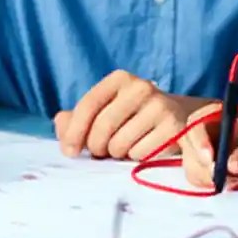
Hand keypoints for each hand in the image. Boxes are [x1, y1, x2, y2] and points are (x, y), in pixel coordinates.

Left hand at [53, 70, 201, 160]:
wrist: (176, 118)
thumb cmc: (131, 117)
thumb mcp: (104, 111)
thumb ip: (76, 118)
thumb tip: (61, 124)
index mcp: (120, 79)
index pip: (89, 104)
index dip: (74, 131)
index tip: (69, 151)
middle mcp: (141, 87)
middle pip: (103, 126)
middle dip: (95, 146)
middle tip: (100, 151)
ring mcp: (160, 106)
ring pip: (120, 144)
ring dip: (116, 154)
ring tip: (122, 148)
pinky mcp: (174, 128)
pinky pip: (140, 154)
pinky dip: (135, 158)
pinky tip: (141, 150)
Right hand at [179, 102, 237, 190]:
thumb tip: (231, 165)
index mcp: (211, 118)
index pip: (195, 127)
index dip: (199, 142)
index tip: (210, 159)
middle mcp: (200, 134)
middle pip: (188, 149)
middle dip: (202, 166)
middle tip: (219, 178)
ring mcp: (198, 152)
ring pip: (190, 167)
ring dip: (206, 178)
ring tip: (231, 180)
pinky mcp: (201, 168)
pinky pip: (197, 179)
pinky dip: (209, 185)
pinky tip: (225, 184)